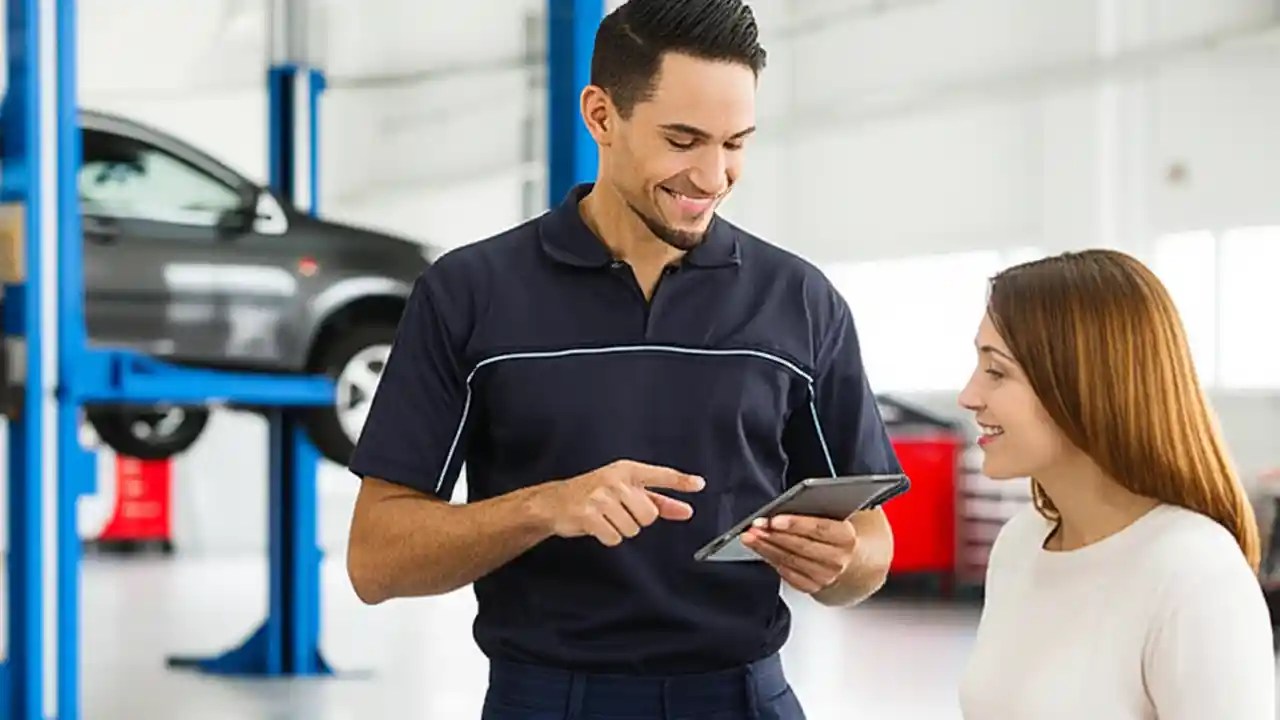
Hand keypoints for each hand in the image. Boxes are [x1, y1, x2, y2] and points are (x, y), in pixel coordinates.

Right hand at [531, 460, 704, 546]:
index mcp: (627, 471)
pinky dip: (607, 537)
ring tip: (605, 518)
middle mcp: (615, 481)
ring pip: (632, 529)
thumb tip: (685, 510)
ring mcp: (601, 497)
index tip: (699, 485)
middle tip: (618, 512)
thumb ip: (657, 500)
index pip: (660, 475)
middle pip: (649, 515)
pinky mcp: (589, 514)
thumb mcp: (624, 491)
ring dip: (620, 529)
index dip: (680, 481)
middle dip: (637, 520)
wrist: (554, 502)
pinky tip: (596, 526)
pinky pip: (614, 538)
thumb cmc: (593, 495)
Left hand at [740, 514, 857, 593]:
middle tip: (755, 526)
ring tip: (750, 537)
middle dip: (773, 536)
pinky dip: (771, 560)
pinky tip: (761, 550)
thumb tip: (786, 506)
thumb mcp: (836, 517)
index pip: (819, 529)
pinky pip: (787, 573)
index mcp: (846, 538)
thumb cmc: (838, 533)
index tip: (774, 519)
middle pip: (800, 546)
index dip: (795, 524)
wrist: (854, 560)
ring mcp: (825, 576)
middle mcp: (837, 560)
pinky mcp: (812, 587)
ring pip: (790, 561)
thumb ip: (817, 511)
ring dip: (766, 548)